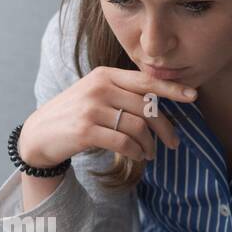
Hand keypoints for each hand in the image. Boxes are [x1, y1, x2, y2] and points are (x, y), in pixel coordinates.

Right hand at [17, 66, 190, 168]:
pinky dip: (136, 151)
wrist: (39, 134)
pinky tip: (139, 156)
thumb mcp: (95, 95)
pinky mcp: (86, 130)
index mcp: (105, 75)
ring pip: (137, 126)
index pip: (146, 80)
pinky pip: (123, 142)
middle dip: (165, 127)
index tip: (192, 96)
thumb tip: (159, 103)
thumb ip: (122, 93)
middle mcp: (99, 87)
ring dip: (149, 144)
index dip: (172, 88)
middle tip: (174, 142)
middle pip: (146, 106)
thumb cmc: (73, 115)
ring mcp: (91, 108)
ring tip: (151, 154)